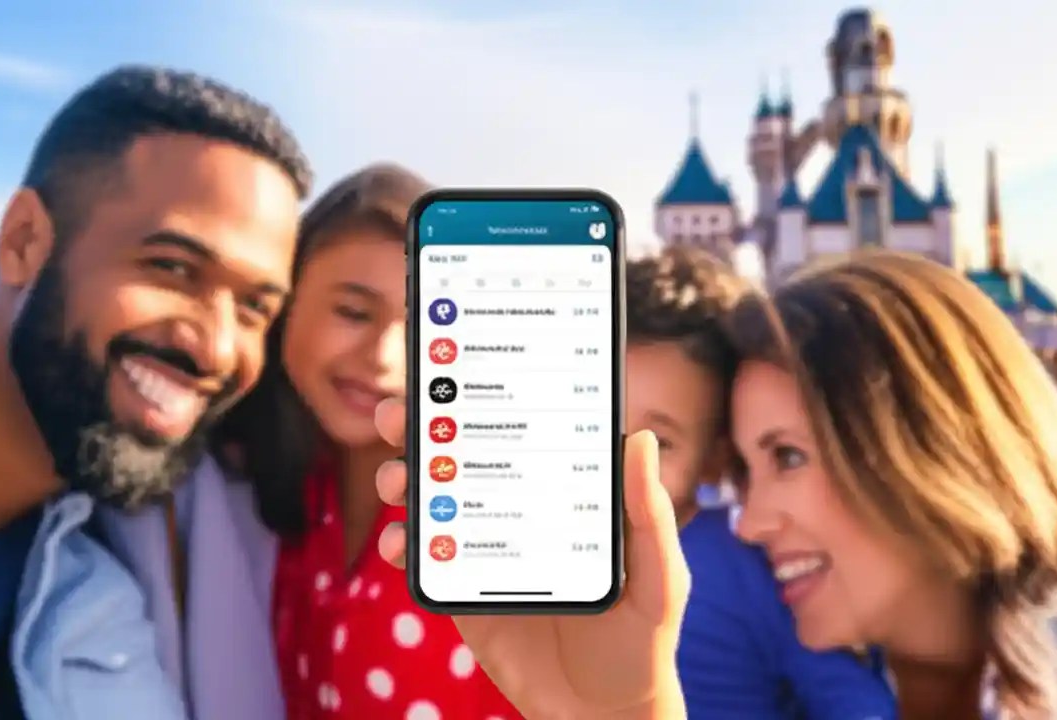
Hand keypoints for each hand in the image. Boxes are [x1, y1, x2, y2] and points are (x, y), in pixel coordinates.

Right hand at [374, 399, 689, 718]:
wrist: (600, 715)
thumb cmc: (642, 641)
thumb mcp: (660, 579)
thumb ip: (649, 517)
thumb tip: (641, 437)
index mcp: (566, 497)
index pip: (527, 433)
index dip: (493, 397)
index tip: (462, 366)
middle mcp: (522, 513)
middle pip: (468, 457)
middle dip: (426, 429)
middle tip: (400, 414)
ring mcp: (488, 552)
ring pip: (437, 502)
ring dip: (405, 481)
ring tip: (396, 479)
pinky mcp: (464, 594)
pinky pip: (427, 562)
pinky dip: (402, 548)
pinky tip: (397, 545)